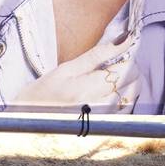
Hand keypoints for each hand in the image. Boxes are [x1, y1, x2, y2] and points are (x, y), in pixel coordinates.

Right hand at [9, 37, 141, 112]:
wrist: (30, 118)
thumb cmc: (43, 92)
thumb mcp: (66, 68)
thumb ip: (96, 55)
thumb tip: (123, 40)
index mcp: (87, 90)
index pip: (125, 69)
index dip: (126, 56)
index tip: (119, 49)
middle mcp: (99, 107)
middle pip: (133, 82)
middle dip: (126, 69)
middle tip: (109, 63)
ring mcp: (105, 119)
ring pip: (132, 94)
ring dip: (126, 82)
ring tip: (105, 78)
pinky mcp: (107, 125)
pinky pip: (126, 107)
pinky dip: (122, 95)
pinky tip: (106, 93)